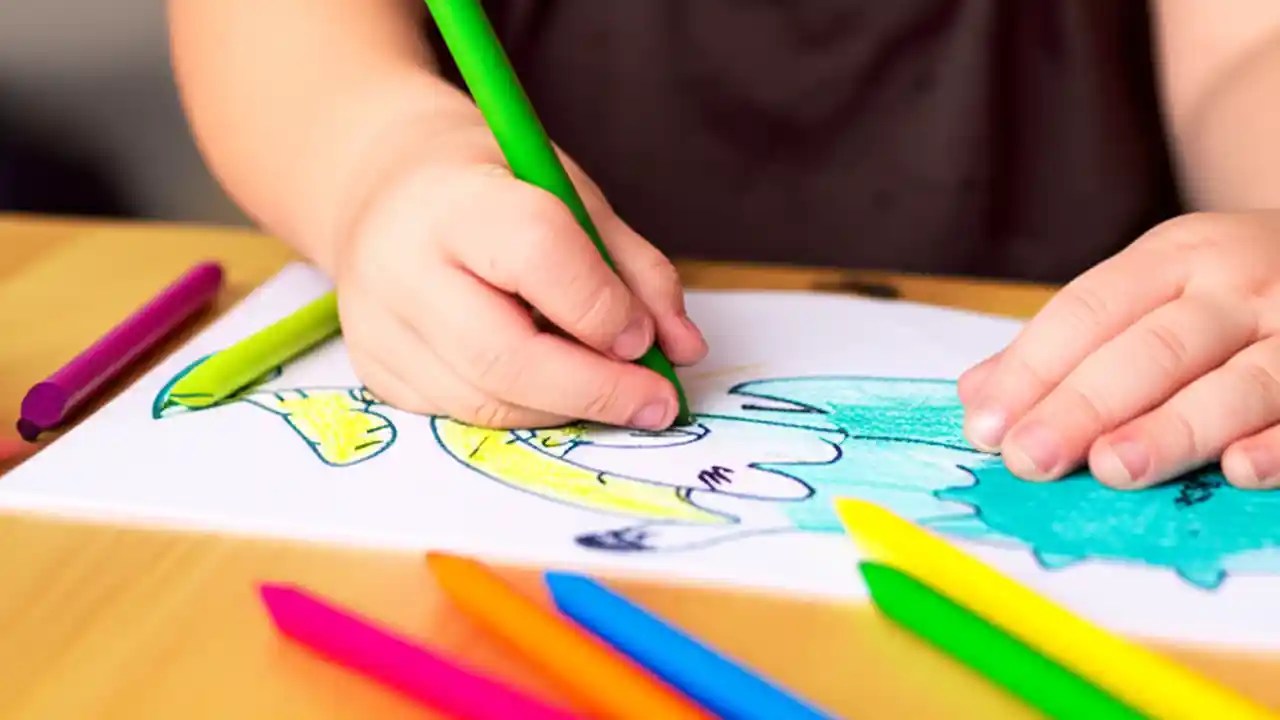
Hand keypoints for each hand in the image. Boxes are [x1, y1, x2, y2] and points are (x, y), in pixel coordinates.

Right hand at [332, 118, 706, 428]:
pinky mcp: (375, 369)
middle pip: (505, 356)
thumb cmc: (492, 183)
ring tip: (615, 393)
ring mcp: (376, 325)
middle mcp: (400, 266)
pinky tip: (552, 387)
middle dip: (596, 390)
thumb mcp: (570, 193)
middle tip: (657, 404)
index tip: (645, 336)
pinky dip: (523, 410)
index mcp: (455, 200)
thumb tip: (683, 349)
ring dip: (567, 408)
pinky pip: (463, 414)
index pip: (536, 254)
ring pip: (487, 401)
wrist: (383, 184)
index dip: (601, 305)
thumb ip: (633, 268)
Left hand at [958, 211, 1279, 489]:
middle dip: (1084, 405)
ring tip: (1112, 468)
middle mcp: (1239, 287)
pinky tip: (1237, 471)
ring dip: (1172, 428)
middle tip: (1030, 458)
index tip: (986, 425)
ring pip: (1236, 383)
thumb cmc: (1233, 290)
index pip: (1090, 310)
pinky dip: (1277, 444)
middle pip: (1153, 348)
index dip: (1034, 368)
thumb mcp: (1155, 287)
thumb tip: (977, 395)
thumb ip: (1070, 343)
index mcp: (1177, 257)